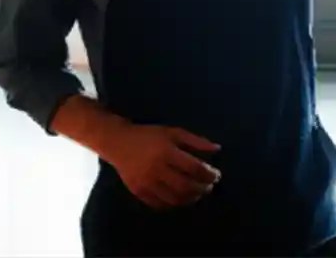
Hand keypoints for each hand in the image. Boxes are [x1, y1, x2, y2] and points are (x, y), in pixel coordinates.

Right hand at [106, 124, 222, 209]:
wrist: (118, 143)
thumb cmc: (149, 135)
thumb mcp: (173, 132)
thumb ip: (195, 141)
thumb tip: (218, 149)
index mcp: (167, 151)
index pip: (194, 168)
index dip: (209, 174)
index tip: (216, 175)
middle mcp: (157, 168)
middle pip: (186, 186)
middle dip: (202, 189)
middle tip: (209, 187)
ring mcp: (146, 182)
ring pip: (174, 198)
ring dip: (191, 198)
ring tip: (197, 193)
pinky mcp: (138, 192)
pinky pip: (160, 204)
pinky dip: (174, 204)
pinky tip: (181, 198)